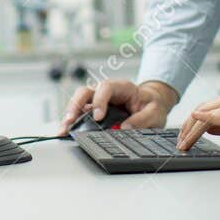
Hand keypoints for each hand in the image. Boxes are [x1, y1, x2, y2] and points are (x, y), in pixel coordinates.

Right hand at [60, 78, 178, 131]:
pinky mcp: (94, 111)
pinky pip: (81, 114)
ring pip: (79, 102)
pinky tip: (67, 132)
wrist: (152, 105)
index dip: (99, 101)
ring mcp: (98, 101)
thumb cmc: (152, 105)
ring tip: (64, 129)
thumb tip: (124, 129)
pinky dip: (73, 122)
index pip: (106, 87)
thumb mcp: (155, 112)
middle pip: (85, 92)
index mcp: (122, 87)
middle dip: (75, 105)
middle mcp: (106, 92)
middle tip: (71, 120)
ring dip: (70, 115)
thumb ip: (142, 119)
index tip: (98, 117)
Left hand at [175, 88, 219, 151]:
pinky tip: (195, 122)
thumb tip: (214, 132)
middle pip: (203, 110)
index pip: (208, 109)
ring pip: (208, 114)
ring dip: (192, 130)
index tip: (184, 137)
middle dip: (187, 128)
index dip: (193, 124)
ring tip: (184, 143)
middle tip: (179, 143)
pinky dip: (205, 119)